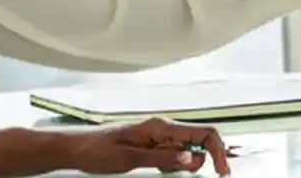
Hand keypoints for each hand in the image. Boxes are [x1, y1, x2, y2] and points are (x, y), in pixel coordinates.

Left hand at [66, 117, 230, 174]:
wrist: (78, 149)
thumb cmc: (99, 150)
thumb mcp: (131, 158)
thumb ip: (163, 157)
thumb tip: (192, 158)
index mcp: (162, 126)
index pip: (204, 133)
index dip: (219, 151)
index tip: (223, 172)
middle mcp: (165, 128)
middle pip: (201, 141)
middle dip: (199, 160)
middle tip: (174, 172)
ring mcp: (160, 136)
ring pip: (189, 150)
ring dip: (183, 164)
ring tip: (155, 168)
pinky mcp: (154, 144)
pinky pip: (175, 154)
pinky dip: (173, 164)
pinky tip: (155, 167)